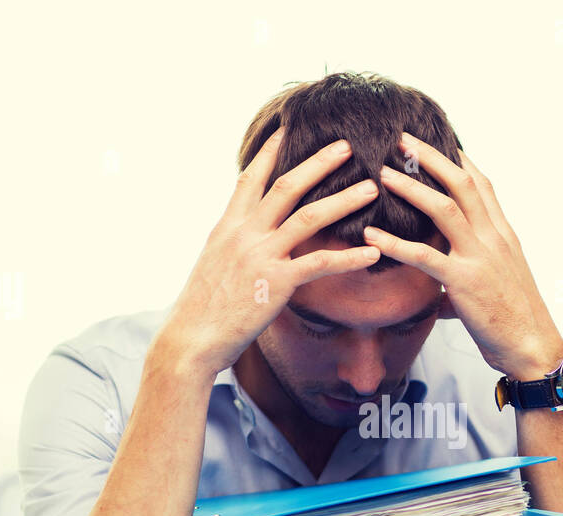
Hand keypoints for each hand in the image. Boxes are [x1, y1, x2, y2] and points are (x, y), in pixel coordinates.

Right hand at [155, 129, 381, 380]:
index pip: (251, 179)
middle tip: (347, 146)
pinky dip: (349, 257)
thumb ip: (232, 247)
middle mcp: (244, 234)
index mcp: (227, 227)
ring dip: (344, 200)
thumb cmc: (201, 311)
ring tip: (371, 188)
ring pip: (309, 217)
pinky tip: (372, 253)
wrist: (190, 339)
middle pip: (287, 187)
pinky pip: (320, 264)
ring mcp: (261, 256)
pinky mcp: (277, 283)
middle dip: (319, 163)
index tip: (287, 129)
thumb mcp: (212, 267)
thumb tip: (243, 240)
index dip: (270, 152)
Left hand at [362, 133, 562, 378]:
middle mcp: (493, 237)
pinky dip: (395, 243)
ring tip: (382, 174)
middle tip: (402, 139)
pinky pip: (424, 256)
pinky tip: (372, 235)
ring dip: (410, 187)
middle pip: (462, 182)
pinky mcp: (463, 282)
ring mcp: (479, 257)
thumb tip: (442, 291)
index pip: (481, 184)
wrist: (531, 345)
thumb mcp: (497, 284)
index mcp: (503, 234)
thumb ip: (469, 275)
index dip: (458, 158)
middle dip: (430, 157)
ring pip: (444, 208)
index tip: (437, 139)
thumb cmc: (516, 319)